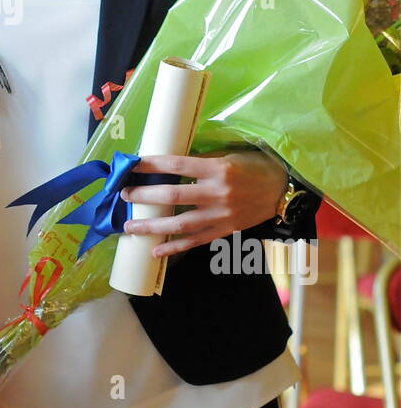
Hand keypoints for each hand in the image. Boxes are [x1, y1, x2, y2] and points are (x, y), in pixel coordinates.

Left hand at [118, 150, 287, 259]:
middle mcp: (217, 193)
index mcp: (217, 169)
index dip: (152, 165)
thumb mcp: (228, 156)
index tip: (132, 165)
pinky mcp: (225, 231)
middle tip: (124, 194)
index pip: (176, 166)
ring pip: (180, 224)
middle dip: (144, 196)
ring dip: (152, 226)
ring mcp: (221, 216)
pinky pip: (195, 241)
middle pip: (172, 196)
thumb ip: (200, 162)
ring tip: (130, 226)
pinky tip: (155, 251)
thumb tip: (167, 165)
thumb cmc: (254, 167)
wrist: (283, 190)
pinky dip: (174, 247)